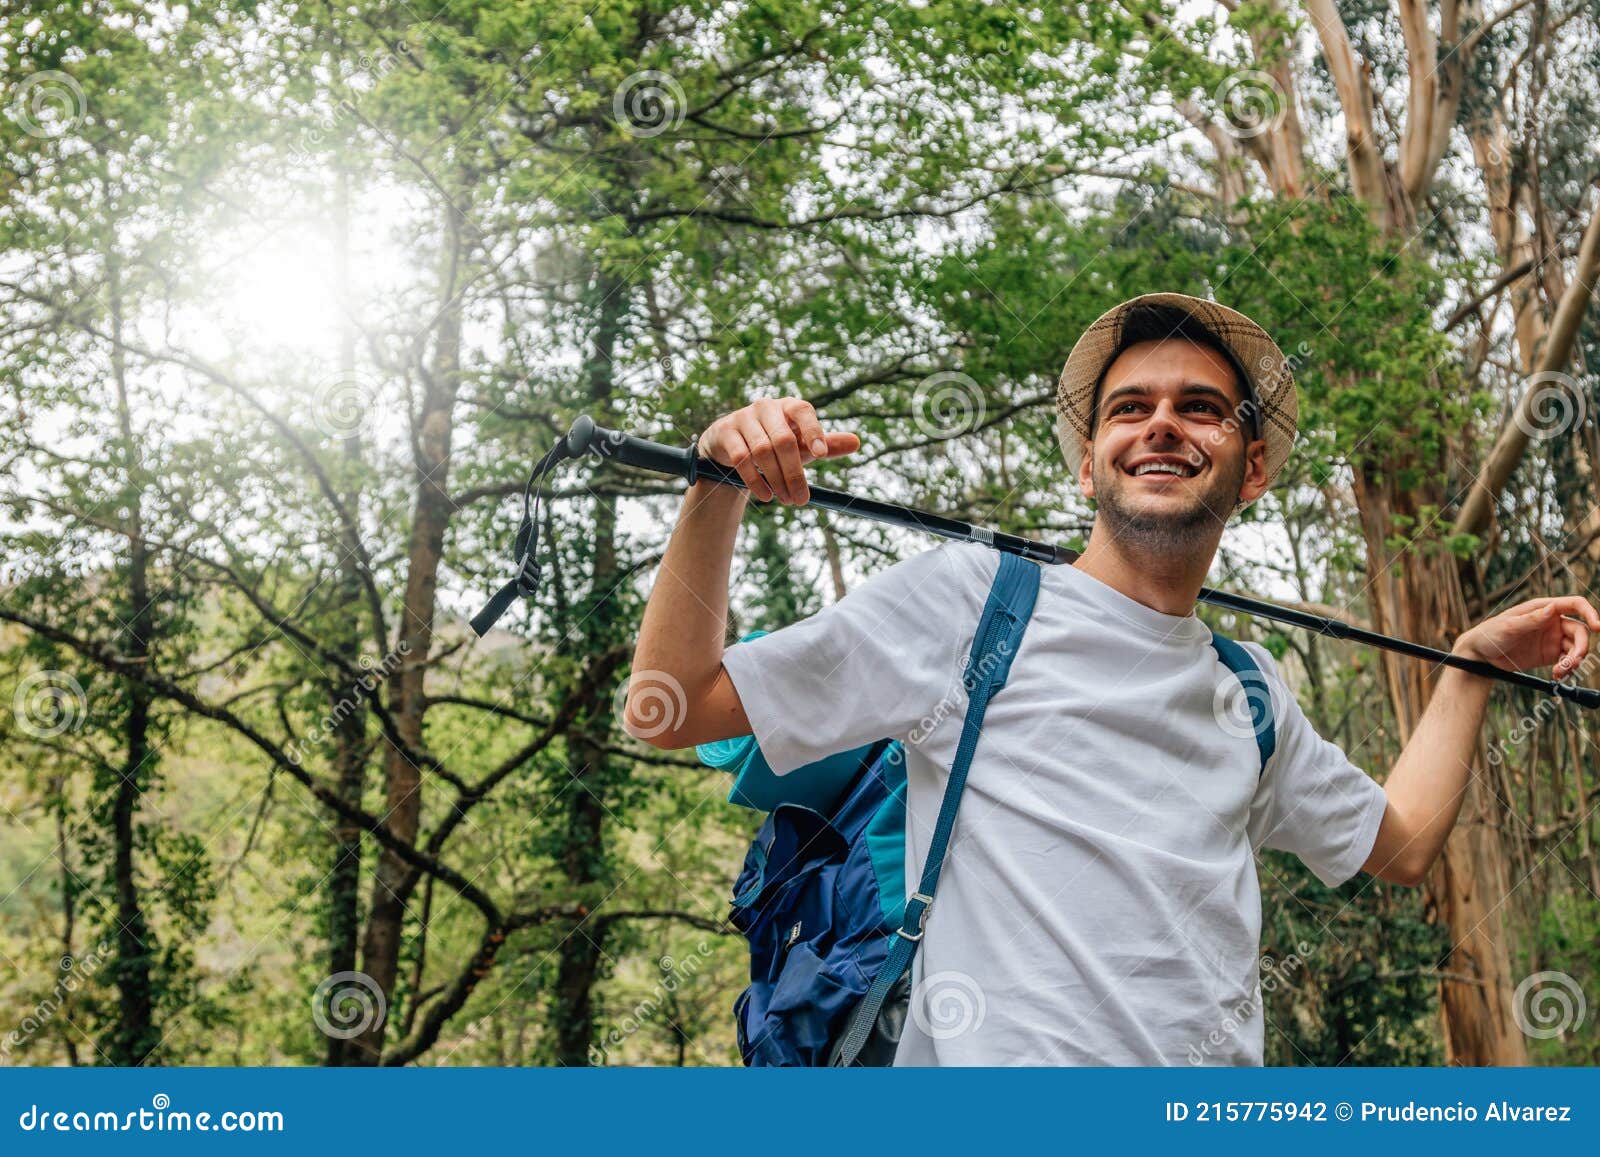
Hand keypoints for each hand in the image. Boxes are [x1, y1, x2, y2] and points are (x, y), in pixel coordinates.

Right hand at [699, 397, 859, 504]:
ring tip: (786, 500)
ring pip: (762, 451)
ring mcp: (743, 418)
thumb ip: (827, 444)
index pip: (803, 410)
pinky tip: (766, 495)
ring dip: (776, 480)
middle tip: (801, 499)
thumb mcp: (801, 444)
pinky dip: (755, 480)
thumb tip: (857, 442)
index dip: (813, 431)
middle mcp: (766, 407)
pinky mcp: (725, 432)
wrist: (731, 444)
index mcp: (788, 406)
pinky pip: (742, 459)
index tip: (821, 456)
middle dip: (794, 473)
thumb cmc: (775, 442)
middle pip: (783, 440)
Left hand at [1453, 596, 1599, 678]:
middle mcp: (1552, 622)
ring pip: (1576, 648)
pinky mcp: (1550, 655)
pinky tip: (1557, 676)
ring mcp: (1553, 639)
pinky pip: (1567, 661)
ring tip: (1560, 672)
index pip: (1575, 605)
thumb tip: (1551, 609)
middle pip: (1580, 631)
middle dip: (1581, 648)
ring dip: (1574, 661)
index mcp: (1544, 608)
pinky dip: (1567, 669)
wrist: (1480, 655)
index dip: (1590, 613)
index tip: (1598, 626)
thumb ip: (1531, 619)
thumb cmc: (1490, 634)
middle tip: (1571, 663)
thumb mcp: (1508, 626)